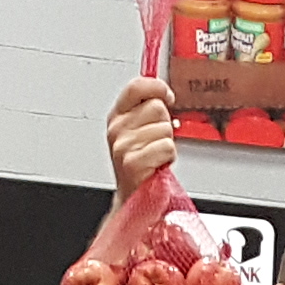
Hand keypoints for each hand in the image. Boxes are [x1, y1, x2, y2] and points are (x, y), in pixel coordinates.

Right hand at [102, 75, 179, 199]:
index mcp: (117, 116)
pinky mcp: (133, 162)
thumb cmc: (141, 164)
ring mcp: (123, 146)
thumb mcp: (139, 131)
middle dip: (164, 124)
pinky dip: (168, 157)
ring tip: (156, 155)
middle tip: (156, 141)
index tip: (167, 96)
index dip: (157, 87)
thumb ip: (147, 107)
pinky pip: (166, 146)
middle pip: (157, 107)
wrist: (135, 197)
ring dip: (167, 143)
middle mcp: (116, 129)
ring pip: (164, 128)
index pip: (136, 87)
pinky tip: (157, 164)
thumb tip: (162, 91)